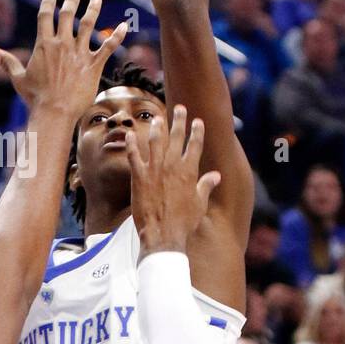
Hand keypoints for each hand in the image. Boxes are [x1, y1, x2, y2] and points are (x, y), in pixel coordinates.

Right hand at [0, 0, 126, 120]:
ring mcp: (79, 53)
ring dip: (93, 9)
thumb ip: (8, 62)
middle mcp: (62, 44)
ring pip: (88, 25)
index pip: (45, 16)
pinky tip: (125, 25)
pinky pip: (108, 46)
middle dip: (72, 0)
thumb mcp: (19, 78)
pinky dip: (117, 35)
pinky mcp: (94, 65)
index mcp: (44, 45)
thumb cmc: (35, 98)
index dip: (48, 3)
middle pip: (67, 15)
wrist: (54, 112)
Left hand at [125, 104, 220, 254]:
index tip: (198, 121)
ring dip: (157, 128)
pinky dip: (131, 144)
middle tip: (180, 109)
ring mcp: (155, 170)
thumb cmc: (184, 222)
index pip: (195, 145)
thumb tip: (215, 176)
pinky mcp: (139, 176)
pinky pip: (133, 155)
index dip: (197, 132)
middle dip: (179, 121)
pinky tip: (128, 134)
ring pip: (156, 142)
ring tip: (157, 118)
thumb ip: (206, 186)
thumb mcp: (199, 203)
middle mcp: (173, 166)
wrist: (163, 234)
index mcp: (189, 171)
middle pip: (177, 137)